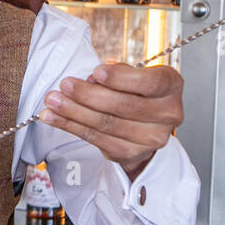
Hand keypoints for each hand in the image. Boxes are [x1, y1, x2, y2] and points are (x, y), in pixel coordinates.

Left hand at [39, 61, 183, 179]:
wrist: (145, 126)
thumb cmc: (137, 92)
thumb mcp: (136, 75)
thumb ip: (120, 73)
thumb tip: (94, 78)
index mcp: (171, 86)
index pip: (149, 82)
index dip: (121, 78)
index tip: (95, 72)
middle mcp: (168, 114)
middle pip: (124, 106)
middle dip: (89, 95)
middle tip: (65, 85)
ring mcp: (152, 138)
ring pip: (107, 124)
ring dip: (74, 112)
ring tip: (52, 101)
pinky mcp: (132, 153)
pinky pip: (97, 139)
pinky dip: (72, 127)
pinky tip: (54, 118)